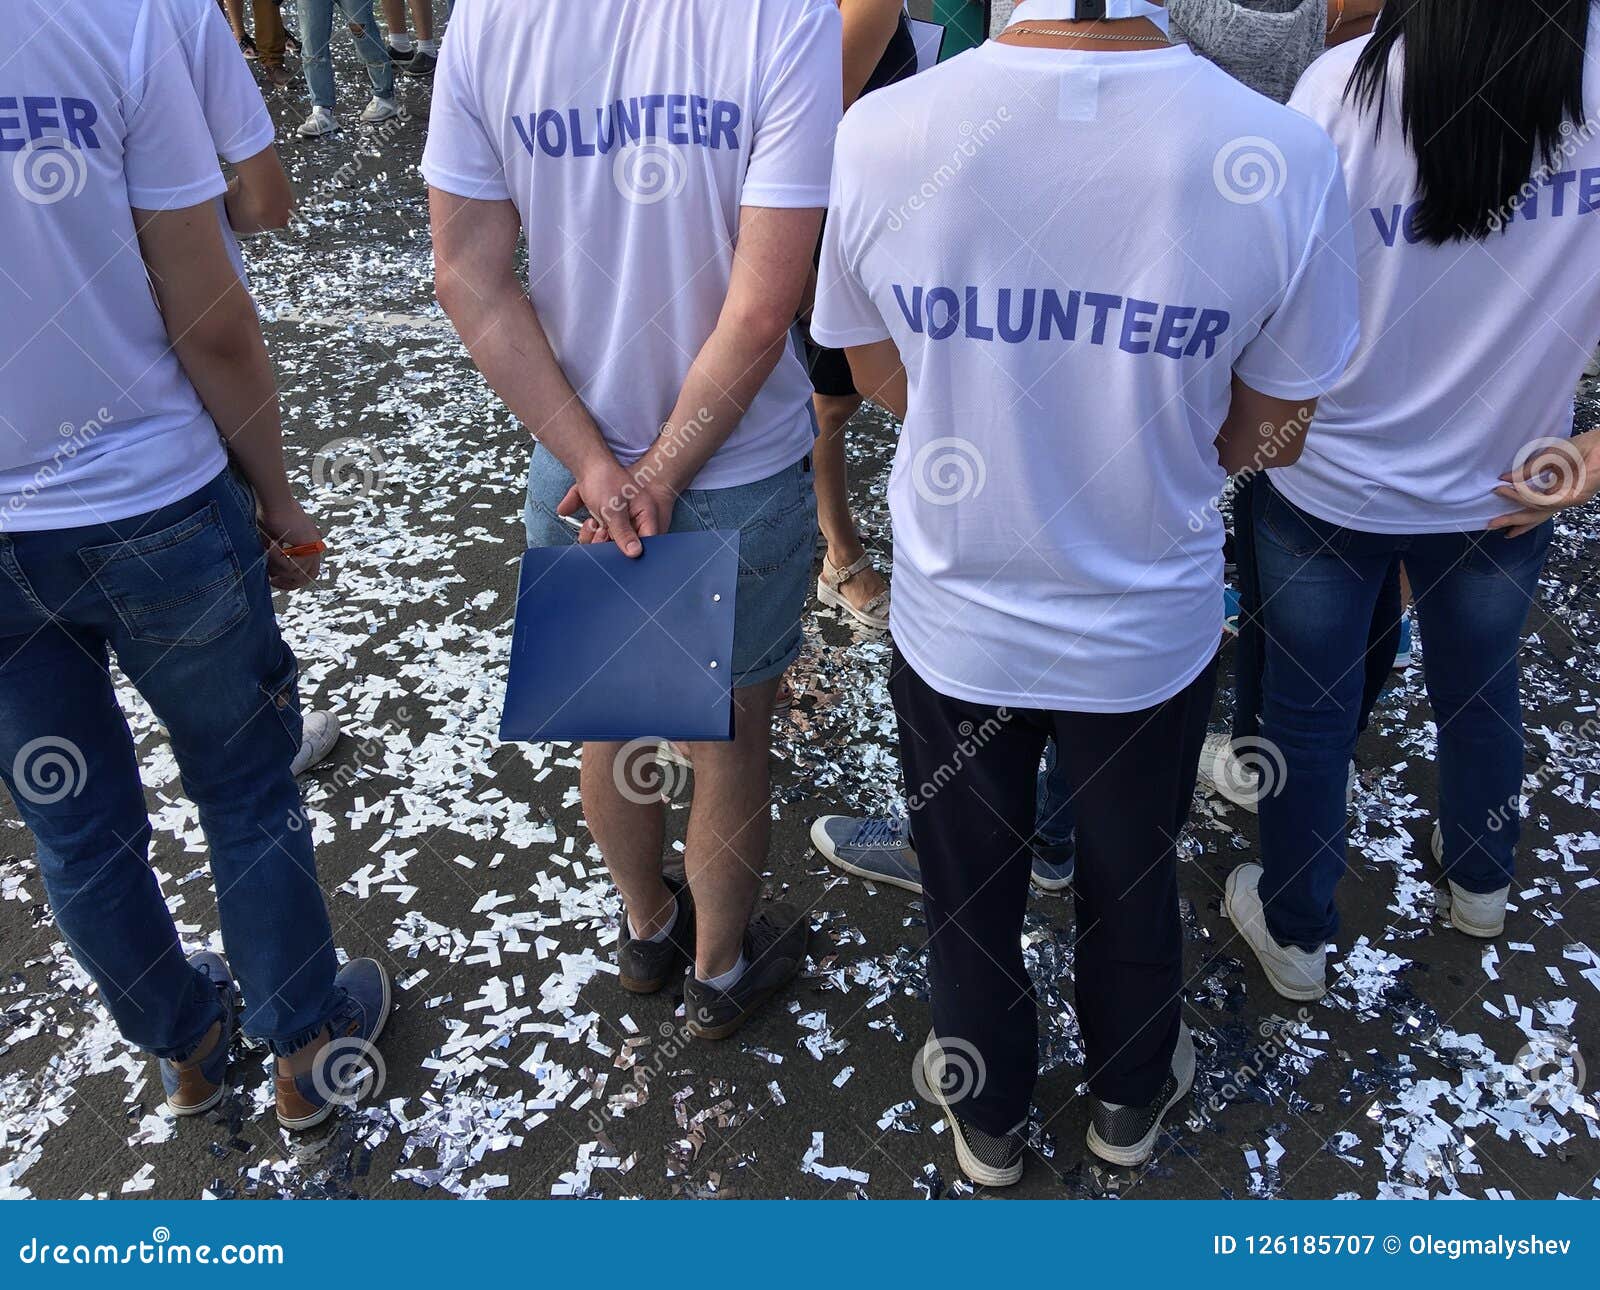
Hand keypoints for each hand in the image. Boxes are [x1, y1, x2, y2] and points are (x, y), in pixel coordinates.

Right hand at [256, 497, 323, 589]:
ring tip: (267, 550)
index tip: (274, 580)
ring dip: (277, 566)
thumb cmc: (269, 516)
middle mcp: (316, 545)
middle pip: (310, 576)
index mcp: (310, 544)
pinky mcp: (309, 545)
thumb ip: (278, 557)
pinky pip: (292, 566)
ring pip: (297, 573)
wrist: (273, 501)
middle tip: (272, 581)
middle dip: (290, 583)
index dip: (293, 581)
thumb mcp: (273, 541)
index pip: (309, 571)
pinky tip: (270, 544)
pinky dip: (277, 558)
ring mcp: (314, 545)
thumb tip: (272, 576)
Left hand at [557, 457, 675, 557]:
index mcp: (646, 515)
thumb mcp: (614, 510)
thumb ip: (624, 533)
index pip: (647, 541)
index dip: (635, 550)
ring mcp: (623, 522)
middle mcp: (636, 520)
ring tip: (594, 523)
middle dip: (611, 543)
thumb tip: (635, 553)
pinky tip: (591, 522)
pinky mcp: (610, 522)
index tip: (619, 551)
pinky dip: (593, 534)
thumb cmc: (605, 481)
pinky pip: (602, 537)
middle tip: (602, 532)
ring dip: (598, 538)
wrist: (588, 467)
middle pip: (628, 546)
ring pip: (612, 544)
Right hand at [1489, 429, 1599, 538]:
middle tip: (1491, 525)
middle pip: (1534, 515)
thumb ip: (1527, 470)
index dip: (1516, 510)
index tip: (1497, 503)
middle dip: (1512, 520)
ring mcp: (1569, 500)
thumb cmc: (1581, 446)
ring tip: (1499, 493)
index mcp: (1558, 491)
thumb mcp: (1547, 457)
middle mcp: (1563, 498)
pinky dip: (1528, 496)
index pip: (1535, 507)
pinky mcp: (1574, 498)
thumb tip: (1504, 478)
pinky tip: (1515, 489)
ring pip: (1538, 510)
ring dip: (1516, 502)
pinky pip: (1546, 501)